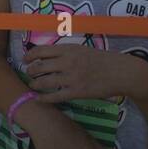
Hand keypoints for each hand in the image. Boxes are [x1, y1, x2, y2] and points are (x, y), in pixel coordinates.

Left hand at [23, 43, 143, 104]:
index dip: (29, 56)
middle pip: (39, 67)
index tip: (25, 60)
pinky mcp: (77, 92)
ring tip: (33, 85)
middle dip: (30, 71)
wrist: (122, 72)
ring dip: (34, 84)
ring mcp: (71, 78)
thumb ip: (65, 52)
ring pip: (44, 82)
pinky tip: (39, 99)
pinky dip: (44, 98)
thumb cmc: (103, 60)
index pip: (40, 51)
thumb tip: (47, 55)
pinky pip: (55, 96)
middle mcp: (67, 62)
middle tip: (29, 74)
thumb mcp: (82, 49)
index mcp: (68, 49)